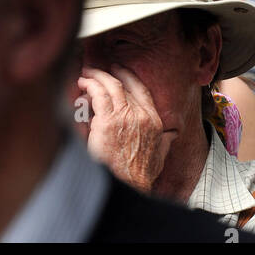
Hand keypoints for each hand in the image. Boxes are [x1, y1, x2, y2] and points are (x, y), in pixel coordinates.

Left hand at [76, 65, 175, 190]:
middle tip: (98, 70)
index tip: (120, 71)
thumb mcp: (160, 154)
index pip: (141, 90)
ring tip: (86, 74)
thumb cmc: (142, 174)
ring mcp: (123, 116)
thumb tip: (171, 133)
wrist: (130, 184)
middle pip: (122, 86)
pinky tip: (82, 84)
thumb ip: (165, 140)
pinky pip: (97, 95)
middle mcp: (140, 113)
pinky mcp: (106, 121)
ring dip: (96, 77)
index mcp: (153, 119)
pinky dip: (90, 86)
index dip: (129, 77)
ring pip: (109, 86)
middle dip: (108, 75)